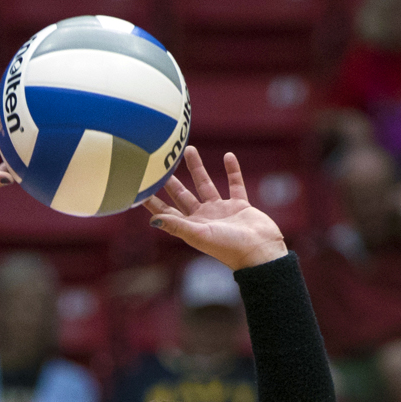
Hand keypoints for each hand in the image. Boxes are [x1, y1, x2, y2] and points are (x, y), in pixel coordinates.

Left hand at [144, 148, 287, 270]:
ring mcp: (222, 211)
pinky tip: (228, 155)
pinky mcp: (240, 206)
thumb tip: (152, 220)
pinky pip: (235, 184)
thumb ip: (177, 226)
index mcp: (191, 226)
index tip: (140, 188)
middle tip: (161, 163)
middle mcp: (204, 218)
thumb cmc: (229, 248)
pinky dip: (232, 171)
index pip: (167, 212)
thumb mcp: (200, 235)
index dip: (153, 202)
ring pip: (206, 185)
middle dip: (171, 181)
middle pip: (183, 195)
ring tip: (190, 149)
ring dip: (198, 168)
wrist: (260, 252)